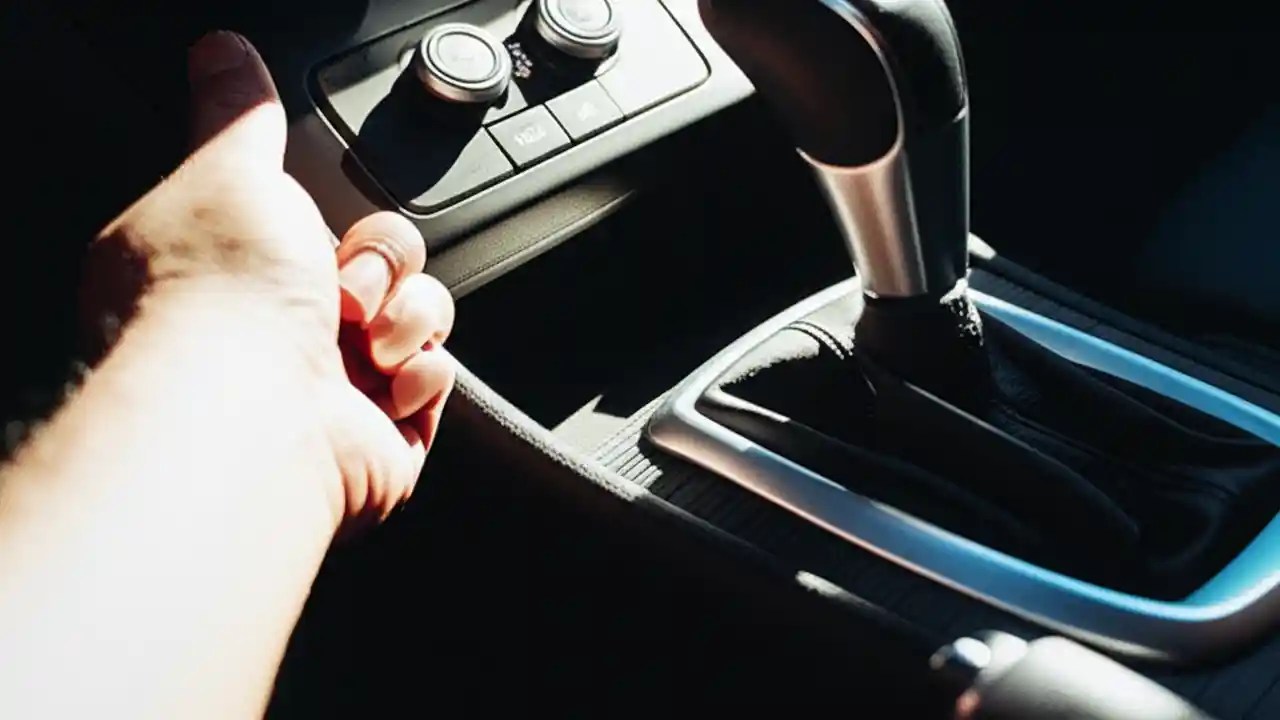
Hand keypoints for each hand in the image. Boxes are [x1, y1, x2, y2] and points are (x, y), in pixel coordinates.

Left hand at [81, 31, 455, 533]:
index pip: (312, 225)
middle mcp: (275, 336)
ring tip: (364, 344)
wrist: (255, 416)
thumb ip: (239, 112)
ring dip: (406, 318)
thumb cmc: (223, 300)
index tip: (328, 209)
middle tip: (340, 287)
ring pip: (416, 320)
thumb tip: (224, 54)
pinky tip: (384, 383)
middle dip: (379, 265)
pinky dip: (420, 377)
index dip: (337, 209)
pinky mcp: (378, 437)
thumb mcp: (227, 168)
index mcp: (233, 274)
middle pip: (380, 266)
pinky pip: (435, 381)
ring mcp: (328, 391)